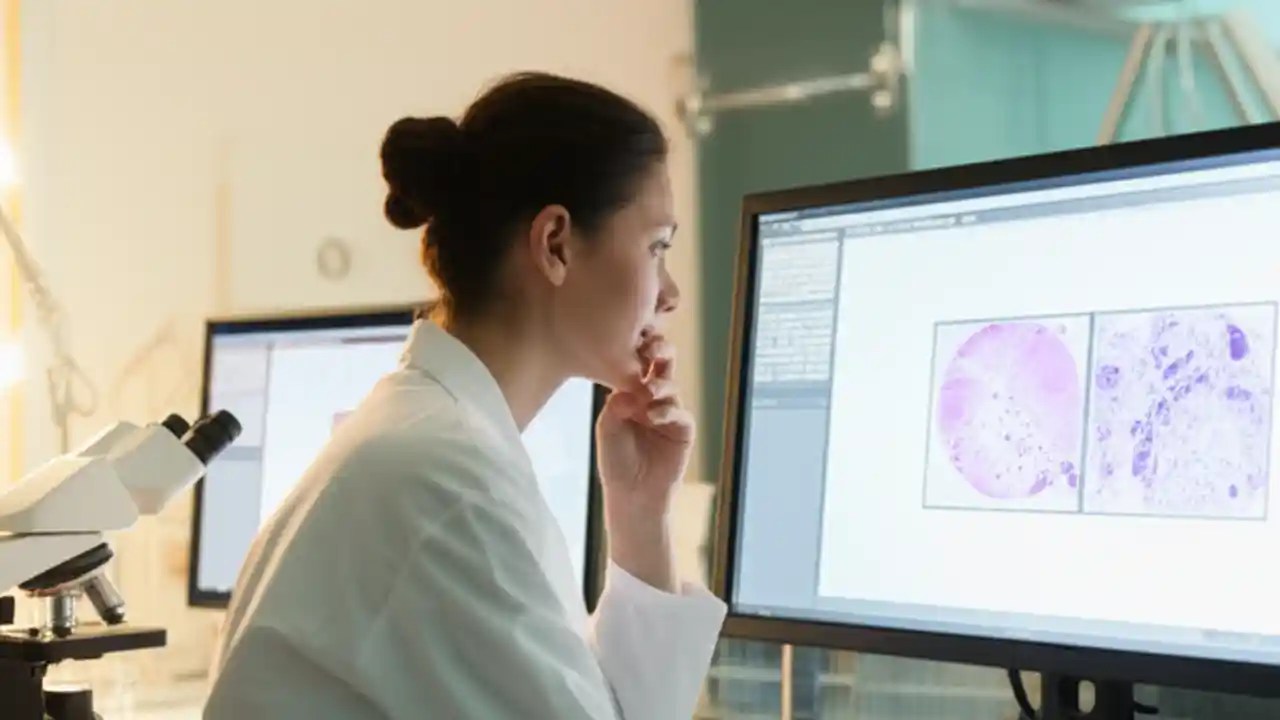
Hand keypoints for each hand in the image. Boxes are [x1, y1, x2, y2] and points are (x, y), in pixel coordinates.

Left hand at [595, 332, 692, 591]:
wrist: (633, 493)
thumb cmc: (615, 460)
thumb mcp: (607, 429)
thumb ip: (616, 406)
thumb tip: (630, 386)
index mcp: (630, 391)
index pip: (635, 362)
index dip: (635, 349)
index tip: (630, 337)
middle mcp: (651, 396)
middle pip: (660, 364)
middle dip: (658, 351)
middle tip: (651, 347)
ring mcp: (669, 410)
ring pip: (670, 385)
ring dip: (660, 385)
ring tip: (648, 392)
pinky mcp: (683, 428)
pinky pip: (679, 413)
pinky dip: (667, 411)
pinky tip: (654, 415)